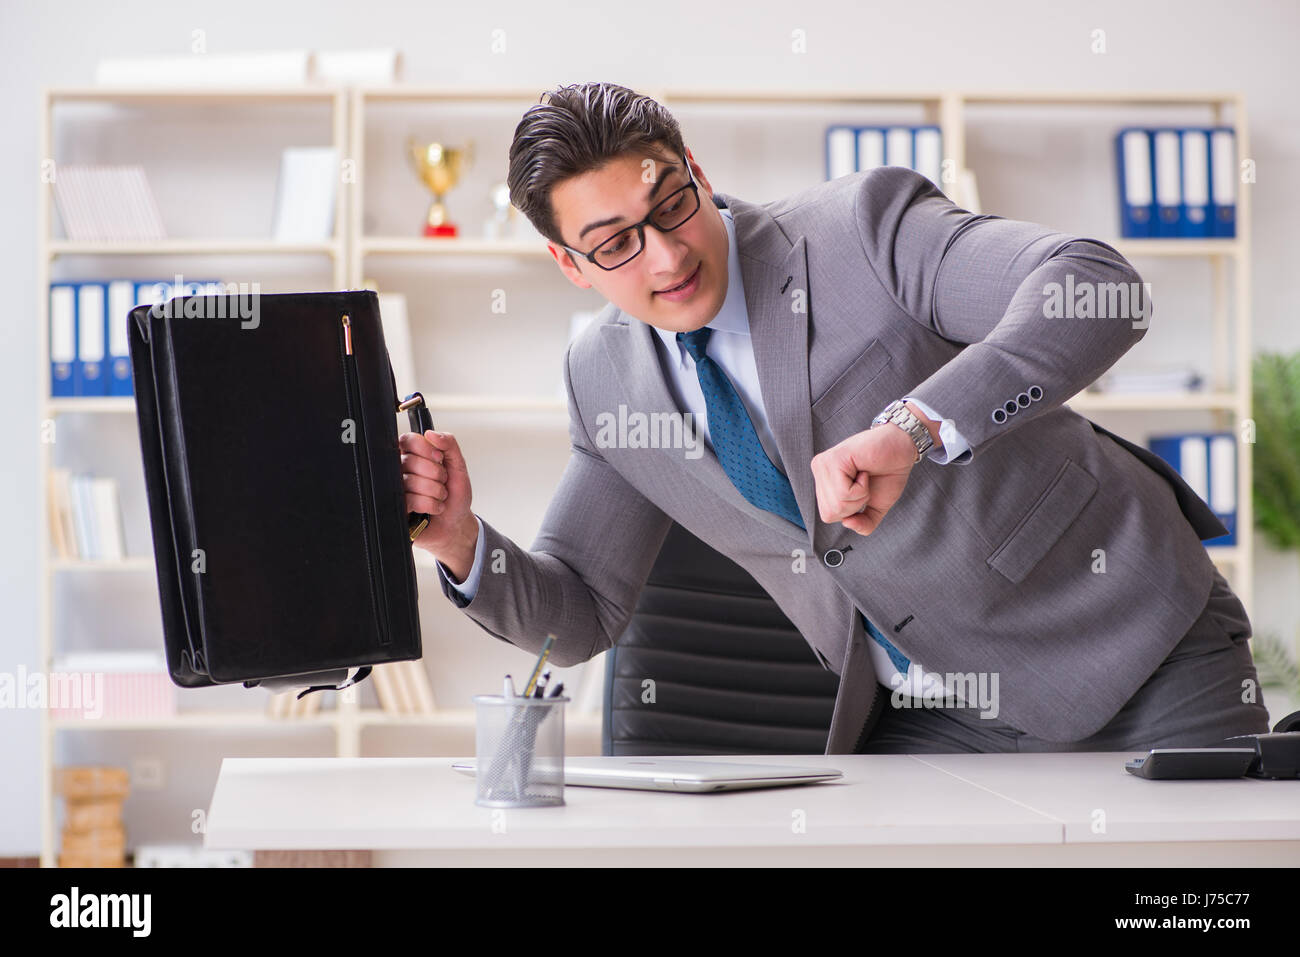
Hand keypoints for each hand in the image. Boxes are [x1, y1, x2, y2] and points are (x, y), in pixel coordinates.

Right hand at [398, 429, 476, 575]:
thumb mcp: (458, 466)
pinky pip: (409, 499)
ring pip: (410, 481)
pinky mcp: (398, 507)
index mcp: (415, 456)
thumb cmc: (455, 495)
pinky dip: (429, 503)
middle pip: (409, 461)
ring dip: (435, 491)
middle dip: (435, 473)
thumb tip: (431, 434)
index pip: (407, 440)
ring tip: (440, 496)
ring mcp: (398, 489)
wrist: (456, 525)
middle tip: (443, 482)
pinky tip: (434, 507)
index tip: (439, 458)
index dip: (424, 448)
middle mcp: (403, 471)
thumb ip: (449, 445)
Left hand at [810, 423, 917, 535]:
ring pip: (836, 505)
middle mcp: (819, 470)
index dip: (851, 511)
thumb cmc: (888, 473)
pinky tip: (864, 470)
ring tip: (864, 476)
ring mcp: (823, 464)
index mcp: (823, 480)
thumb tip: (847, 523)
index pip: (828, 515)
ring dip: (859, 496)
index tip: (862, 489)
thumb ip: (863, 524)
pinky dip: (861, 488)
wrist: (902, 448)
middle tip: (865, 482)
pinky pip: (843, 493)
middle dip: (855, 505)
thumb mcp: (875, 507)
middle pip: (829, 513)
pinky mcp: (833, 460)